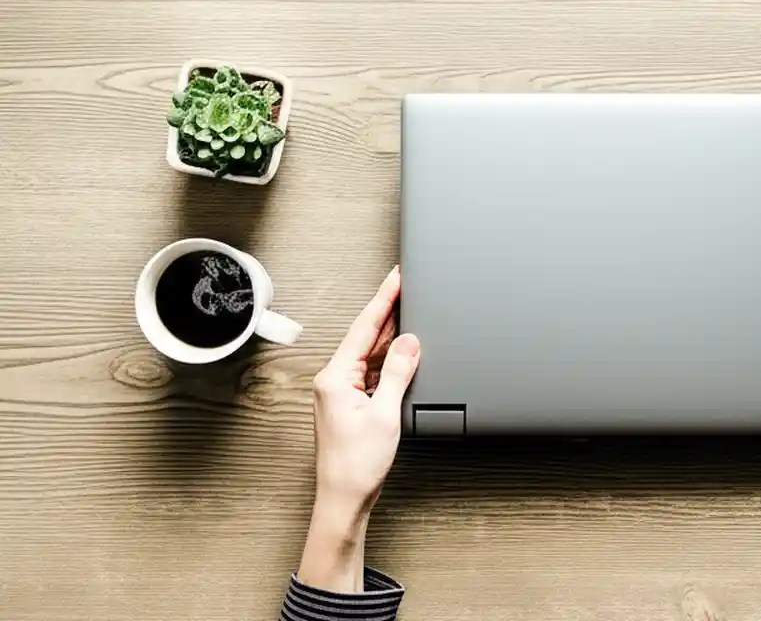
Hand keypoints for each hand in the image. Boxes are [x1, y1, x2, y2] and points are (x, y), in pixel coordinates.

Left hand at [298, 266, 420, 591]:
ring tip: (412, 313)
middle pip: (367, 337)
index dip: (384, 299)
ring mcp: (341, 392)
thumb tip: (410, 342)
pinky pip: (372, 372)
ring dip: (392, 337)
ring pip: (371, 354)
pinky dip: (390, 360)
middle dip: (389, 312)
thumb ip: (398, 373)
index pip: (365, 327)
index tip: (396, 277)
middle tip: (409, 286)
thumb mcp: (385, 413)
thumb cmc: (356, 465)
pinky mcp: (350, 403)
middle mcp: (333, 381)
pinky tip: (405, 352)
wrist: (344, 498)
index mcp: (335, 377)